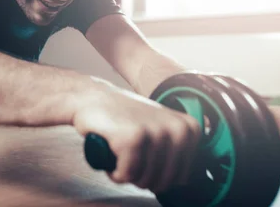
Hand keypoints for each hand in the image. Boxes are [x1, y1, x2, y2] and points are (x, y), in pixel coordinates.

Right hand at [73, 82, 201, 192]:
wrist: (91, 98)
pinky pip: (126, 175)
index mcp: (188, 128)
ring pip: (145, 180)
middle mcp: (176, 129)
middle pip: (164, 181)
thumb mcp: (160, 127)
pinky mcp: (132, 138)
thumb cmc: (123, 116)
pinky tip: (112, 155)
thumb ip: (178, 149)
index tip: (146, 160)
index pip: (182, 176)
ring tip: (120, 155)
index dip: (159, 175)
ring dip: (127, 175)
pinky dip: (115, 173)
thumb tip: (185, 179)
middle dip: (143, 179)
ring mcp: (155, 132)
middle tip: (130, 161)